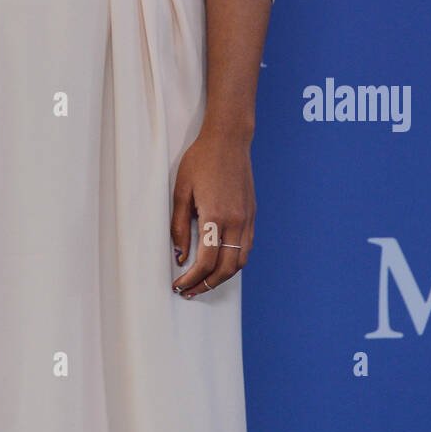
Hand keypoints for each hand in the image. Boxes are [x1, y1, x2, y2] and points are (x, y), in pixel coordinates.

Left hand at [170, 124, 254, 297]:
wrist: (228, 140)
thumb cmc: (201, 160)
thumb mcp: (181, 191)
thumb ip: (179, 225)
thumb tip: (180, 256)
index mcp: (216, 217)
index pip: (206, 262)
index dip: (191, 279)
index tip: (179, 285)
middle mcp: (236, 222)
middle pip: (225, 269)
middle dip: (206, 285)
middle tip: (189, 291)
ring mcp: (247, 219)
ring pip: (239, 262)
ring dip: (222, 277)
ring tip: (204, 282)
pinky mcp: (251, 214)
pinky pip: (246, 247)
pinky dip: (233, 262)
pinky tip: (220, 262)